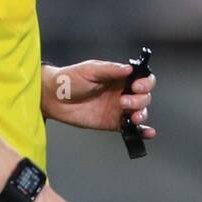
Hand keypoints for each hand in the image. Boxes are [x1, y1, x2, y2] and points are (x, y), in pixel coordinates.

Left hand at [41, 60, 155, 140]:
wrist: (53, 98)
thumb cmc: (70, 79)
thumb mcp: (90, 70)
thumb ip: (110, 70)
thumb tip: (129, 68)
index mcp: (120, 78)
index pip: (143, 79)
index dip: (145, 83)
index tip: (136, 87)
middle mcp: (122, 93)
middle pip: (144, 97)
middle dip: (140, 100)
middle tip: (123, 102)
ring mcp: (118, 109)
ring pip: (140, 112)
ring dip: (142, 114)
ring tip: (134, 117)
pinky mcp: (112, 123)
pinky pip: (131, 128)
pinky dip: (142, 132)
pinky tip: (148, 133)